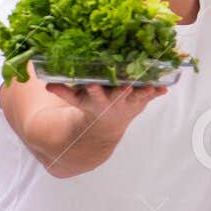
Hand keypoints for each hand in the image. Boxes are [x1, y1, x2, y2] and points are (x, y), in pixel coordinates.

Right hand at [45, 82, 165, 146]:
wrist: (106, 126)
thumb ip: (63, 92)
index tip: (92, 85)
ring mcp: (129, 102)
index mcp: (97, 100)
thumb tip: (46, 83)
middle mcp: (114, 102)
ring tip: (152, 88)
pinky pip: (150, 96)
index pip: (93, 94)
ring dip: (144, 92)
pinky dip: (157, 92)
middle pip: (118, 96)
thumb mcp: (77, 101)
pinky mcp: (141, 101)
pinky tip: (165, 88)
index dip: (93, 90)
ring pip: (137, 96)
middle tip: (126, 86)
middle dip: (121, 91)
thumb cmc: (91, 105)